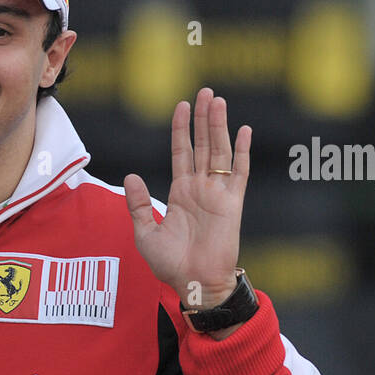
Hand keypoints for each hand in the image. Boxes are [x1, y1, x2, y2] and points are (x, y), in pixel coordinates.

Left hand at [122, 87, 250, 308]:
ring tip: (218, 101)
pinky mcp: (233, 203)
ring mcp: (218, 193)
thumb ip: (139, 204)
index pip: (182, 152)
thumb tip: (131, 176)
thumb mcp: (145, 233)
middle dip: (203, 118)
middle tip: (205, 91)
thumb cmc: (170, 264)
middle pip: (203, 144)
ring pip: (219, 151)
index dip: (182, 129)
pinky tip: (243, 130)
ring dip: (219, 126)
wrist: (194, 283)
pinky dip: (242, 151)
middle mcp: (200, 188)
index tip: (182, 106)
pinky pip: (239, 172)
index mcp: (180, 192)